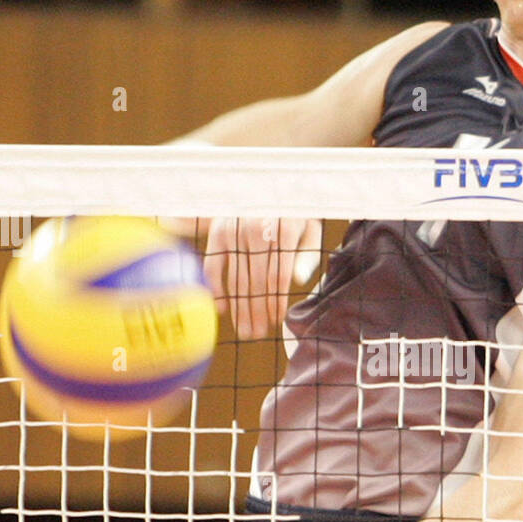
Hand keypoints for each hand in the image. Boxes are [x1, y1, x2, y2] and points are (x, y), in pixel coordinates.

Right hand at [202, 217, 321, 338]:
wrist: (265, 186)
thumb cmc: (292, 214)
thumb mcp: (309, 229)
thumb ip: (307, 254)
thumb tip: (299, 281)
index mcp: (284, 229)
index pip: (278, 275)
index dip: (275, 301)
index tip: (275, 321)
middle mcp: (257, 229)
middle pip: (256, 281)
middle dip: (256, 312)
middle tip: (255, 335)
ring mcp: (235, 230)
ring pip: (237, 278)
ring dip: (240, 307)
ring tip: (243, 330)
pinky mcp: (218, 231)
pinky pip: (214, 264)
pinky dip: (216, 288)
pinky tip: (223, 309)